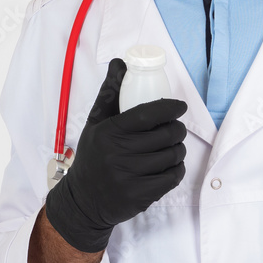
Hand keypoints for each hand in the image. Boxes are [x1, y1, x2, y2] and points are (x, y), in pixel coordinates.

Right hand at [45, 58, 187, 252]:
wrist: (83, 201)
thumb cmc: (93, 156)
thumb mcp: (96, 123)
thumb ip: (110, 92)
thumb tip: (120, 62)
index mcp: (109, 132)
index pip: (148, 114)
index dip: (170, 107)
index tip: (179, 106)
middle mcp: (118, 155)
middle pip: (166, 134)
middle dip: (177, 128)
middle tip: (174, 127)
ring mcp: (130, 177)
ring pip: (173, 155)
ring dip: (178, 148)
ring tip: (171, 146)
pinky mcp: (140, 197)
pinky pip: (173, 177)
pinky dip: (177, 169)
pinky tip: (170, 164)